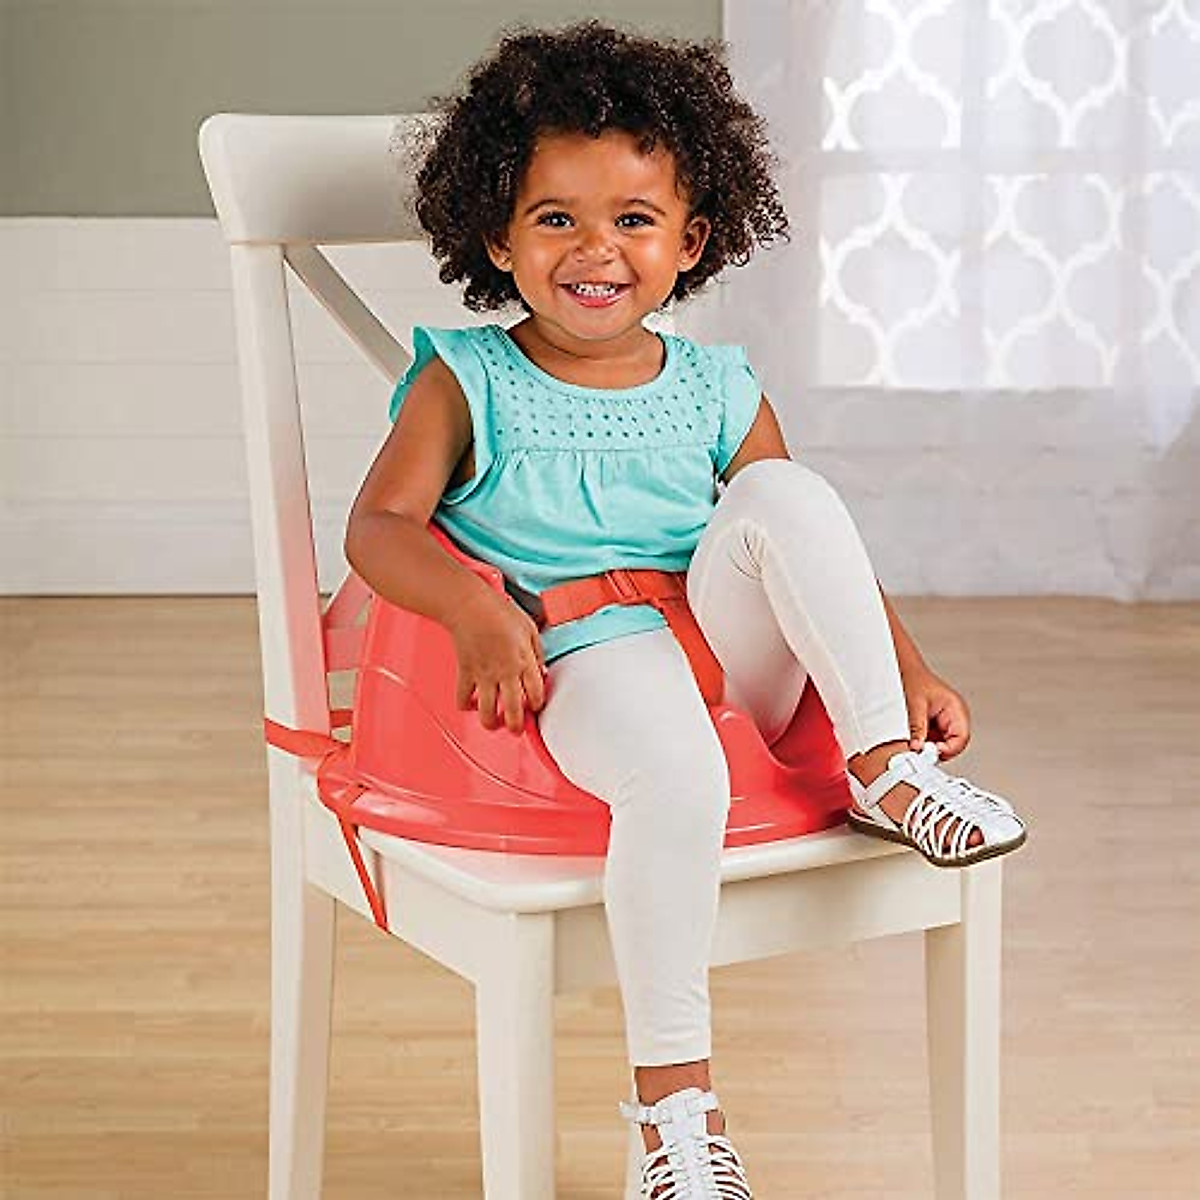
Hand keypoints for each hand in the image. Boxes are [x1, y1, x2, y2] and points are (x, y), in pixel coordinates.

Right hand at [448, 587, 545, 732]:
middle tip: (516, 729)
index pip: (536, 694)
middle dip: (516, 726)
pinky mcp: (465, 673)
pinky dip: (466, 706)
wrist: (469, 606)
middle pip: (513, 711)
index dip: (537, 705)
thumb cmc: (500, 612)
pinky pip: (463, 699)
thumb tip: (542, 673)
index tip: (535, 705)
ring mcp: (483, 675)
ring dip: (491, 722)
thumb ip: (538, 653)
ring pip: (487, 712)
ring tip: (494, 722)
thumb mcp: (530, 629)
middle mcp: (504, 672)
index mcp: (523, 661)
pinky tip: (473, 703)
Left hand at [901, 665, 970, 759]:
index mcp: (956, 708)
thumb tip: (917, 748)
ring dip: (928, 747)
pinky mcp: (935, 724)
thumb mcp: (915, 704)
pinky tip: (912, 738)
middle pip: (953, 744)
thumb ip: (918, 728)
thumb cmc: (913, 679)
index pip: (961, 738)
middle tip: (919, 751)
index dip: (948, 749)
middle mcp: (954, 716)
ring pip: (942, 744)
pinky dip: (923, 743)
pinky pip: (933, 740)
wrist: (904, 669)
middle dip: (936, 750)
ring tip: (913, 742)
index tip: (929, 752)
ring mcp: (945, 721)